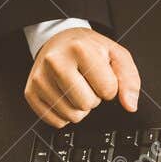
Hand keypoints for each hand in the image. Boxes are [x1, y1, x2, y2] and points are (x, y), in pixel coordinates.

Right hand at [25, 27, 141, 127]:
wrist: (60, 40)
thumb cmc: (89, 49)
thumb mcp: (117, 56)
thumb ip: (129, 80)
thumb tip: (130, 105)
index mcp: (80, 49)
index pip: (108, 90)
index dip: (110, 87)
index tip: (103, 76)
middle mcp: (55, 62)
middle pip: (87, 105)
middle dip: (94, 98)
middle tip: (88, 82)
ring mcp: (39, 78)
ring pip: (72, 116)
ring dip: (80, 107)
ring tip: (77, 87)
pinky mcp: (30, 93)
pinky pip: (56, 122)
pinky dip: (65, 114)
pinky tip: (65, 96)